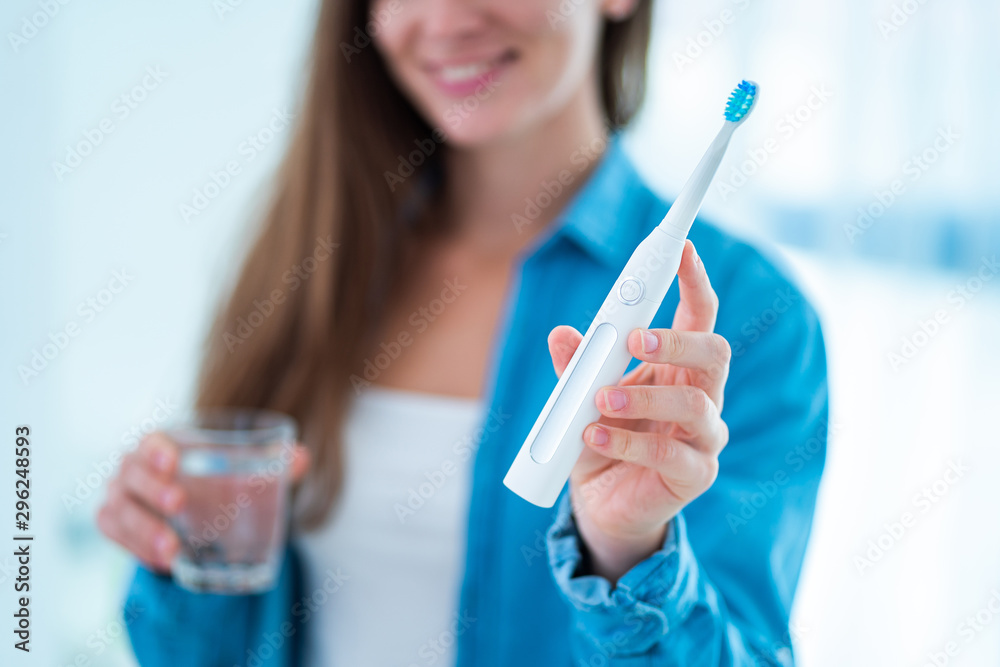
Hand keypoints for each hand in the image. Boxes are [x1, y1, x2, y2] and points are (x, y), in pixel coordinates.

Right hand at [97, 431, 309, 571]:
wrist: (194, 512)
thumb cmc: (217, 481)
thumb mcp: (244, 473)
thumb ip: (274, 464)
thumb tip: (301, 458)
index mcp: (164, 445)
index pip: (151, 439)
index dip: (156, 448)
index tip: (173, 461)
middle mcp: (134, 467)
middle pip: (131, 472)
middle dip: (152, 489)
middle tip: (179, 504)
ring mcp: (121, 496)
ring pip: (117, 509)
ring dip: (143, 530)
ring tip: (172, 551)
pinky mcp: (116, 525)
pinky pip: (114, 535)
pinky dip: (133, 548)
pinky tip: (159, 562)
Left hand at [548, 240, 730, 581]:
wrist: (602, 504)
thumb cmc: (601, 438)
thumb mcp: (581, 396)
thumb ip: (576, 367)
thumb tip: (560, 334)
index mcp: (678, 367)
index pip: (700, 317)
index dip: (695, 282)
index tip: (683, 249)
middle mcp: (701, 397)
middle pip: (714, 353)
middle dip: (676, 341)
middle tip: (634, 340)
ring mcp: (704, 438)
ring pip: (697, 405)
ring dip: (644, 397)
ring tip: (601, 400)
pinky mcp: (694, 476)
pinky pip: (670, 456)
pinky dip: (626, 442)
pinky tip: (593, 435)